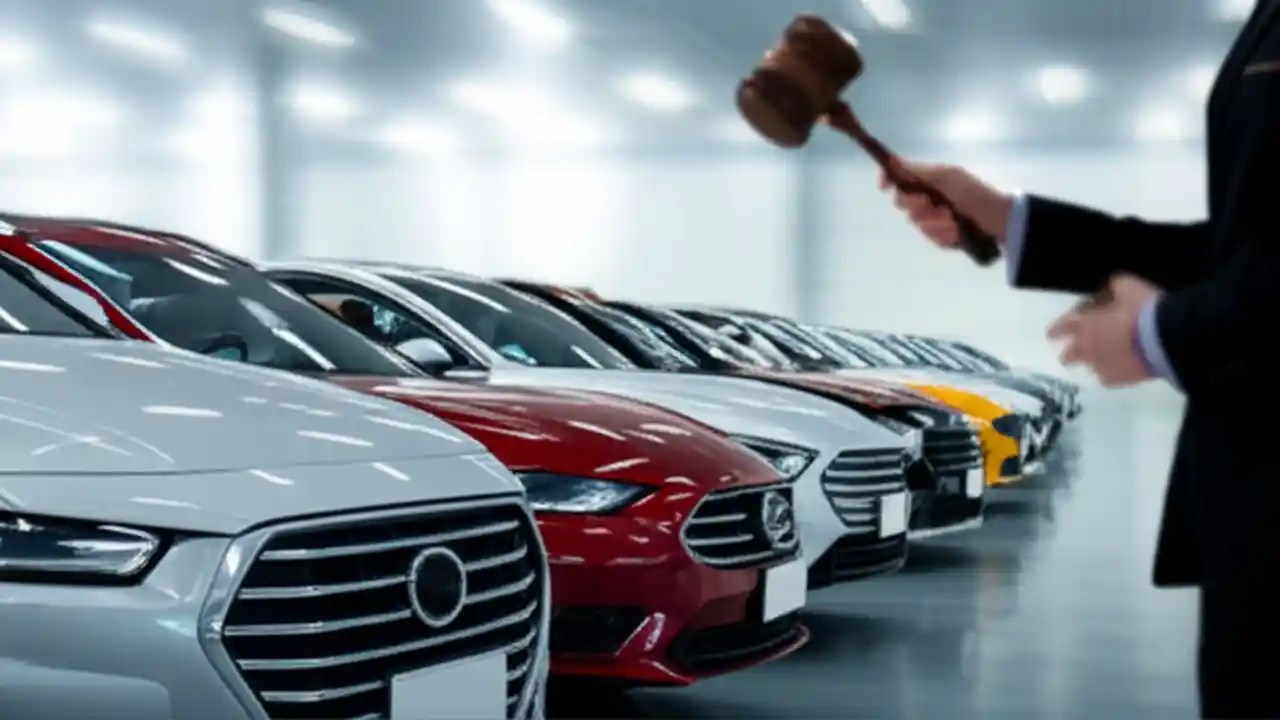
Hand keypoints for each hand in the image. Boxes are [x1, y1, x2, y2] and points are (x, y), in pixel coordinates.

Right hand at [879, 159, 1013, 249]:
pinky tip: (957, 234)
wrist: (999, 220)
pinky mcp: (944, 236)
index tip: (883, 188)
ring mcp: (936, 217)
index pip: (900, 177)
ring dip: (936, 224)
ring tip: (954, 222)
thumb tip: (891, 162)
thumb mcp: (946, 177)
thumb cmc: (974, 194)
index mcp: (931, 179)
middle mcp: (930, 197)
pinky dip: (944, 236)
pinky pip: (932, 238)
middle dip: (919, 207)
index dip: (889, 179)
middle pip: (904, 203)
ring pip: (918, 224)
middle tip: (936, 206)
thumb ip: (918, 171)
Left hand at [1048, 274, 1161, 387]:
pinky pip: (1108, 378)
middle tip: (1071, 353)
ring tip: (1105, 358)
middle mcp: (1088, 348)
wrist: (1165, 338)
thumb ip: (1115, 287)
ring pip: (1090, 367)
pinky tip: (1119, 368)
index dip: (1056, 329)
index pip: (1063, 326)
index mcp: (1086, 324)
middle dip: (1069, 353)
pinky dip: (1112, 372)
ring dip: (1094, 361)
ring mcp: (1101, 366)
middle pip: (1070, 355)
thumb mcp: (1128, 287)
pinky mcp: (1118, 380)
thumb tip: (1112, 288)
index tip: (1051, 335)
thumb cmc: (1143, 310)